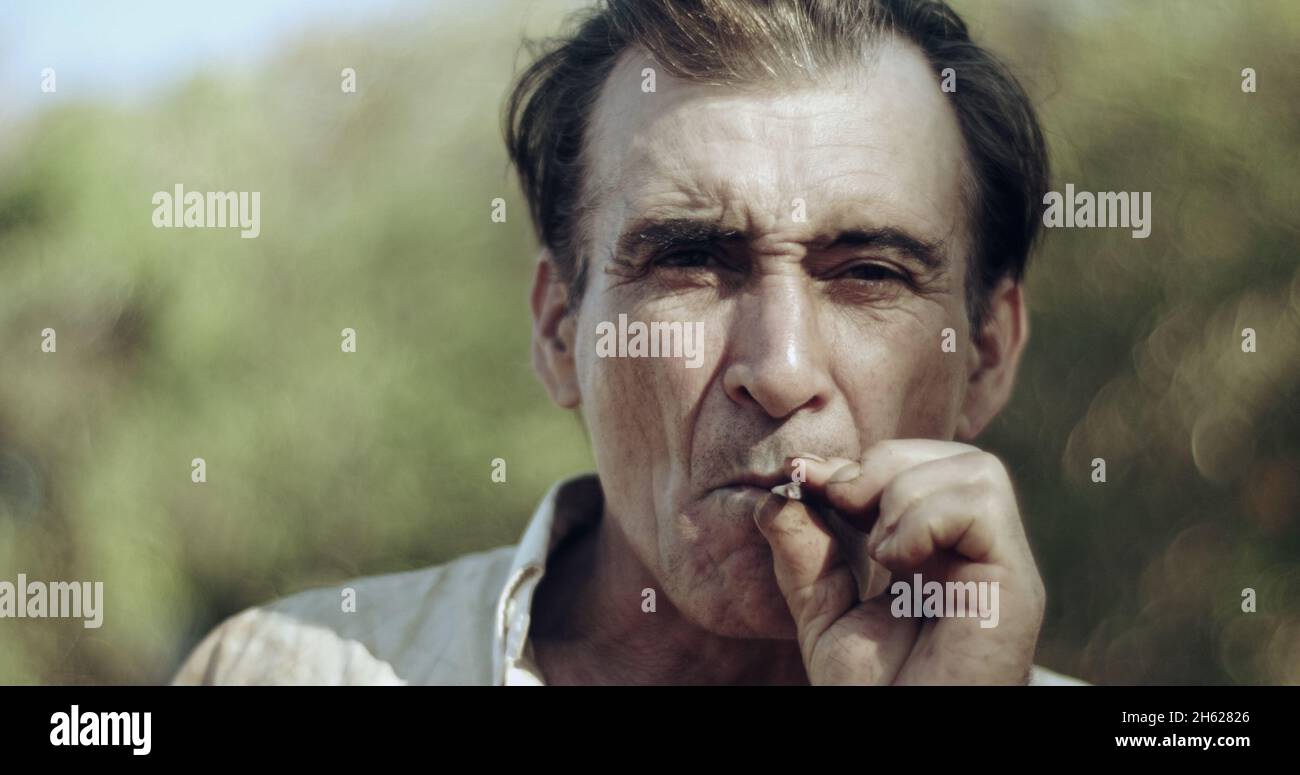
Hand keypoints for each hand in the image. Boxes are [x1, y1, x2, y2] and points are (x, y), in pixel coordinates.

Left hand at [752, 439, 1045, 684]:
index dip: (858, 464)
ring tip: (881, 556)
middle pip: (951, 455)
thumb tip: (778, 492)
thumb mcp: (822, 614)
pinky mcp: (1017, 586)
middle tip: (844, 506)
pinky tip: (900, 565)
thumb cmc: (873, 696)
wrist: (903, 744)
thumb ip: (804, 555)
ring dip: (904, 496)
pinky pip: (981, 505)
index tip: (804, 475)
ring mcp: (1000, 568)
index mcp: (936, 555)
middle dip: (883, 465)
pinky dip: (925, 519)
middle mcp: (976, 555)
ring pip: (975, 469)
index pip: (915, 469)